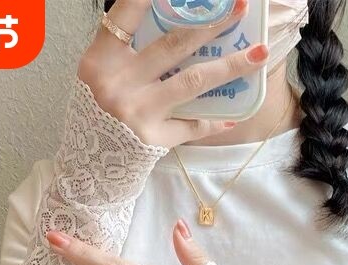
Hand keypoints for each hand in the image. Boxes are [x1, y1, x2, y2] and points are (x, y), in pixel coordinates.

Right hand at [78, 0, 267, 146]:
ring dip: (231, 66)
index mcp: (101, 59)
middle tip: (239, 9)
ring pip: (193, 80)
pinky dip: (214, 121)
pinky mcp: (155, 138)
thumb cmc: (95, 114)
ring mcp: (139, 111)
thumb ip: (124, 51)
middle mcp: (120, 83)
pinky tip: (233, 116)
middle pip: (174, 44)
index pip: (127, 14)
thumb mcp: (99, 75)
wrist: (89, 166)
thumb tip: (170, 24)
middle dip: (212, 23)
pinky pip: (193, 125)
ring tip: (258, 54)